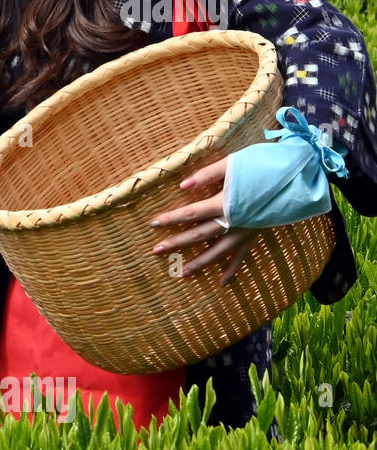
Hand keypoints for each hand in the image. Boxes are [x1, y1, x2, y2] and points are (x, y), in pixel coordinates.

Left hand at [149, 156, 257, 285]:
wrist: (296, 179)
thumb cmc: (263, 168)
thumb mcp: (234, 165)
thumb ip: (207, 175)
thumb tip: (182, 185)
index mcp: (226, 204)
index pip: (191, 213)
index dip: (171, 218)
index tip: (152, 224)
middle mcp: (233, 222)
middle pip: (199, 235)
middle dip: (176, 243)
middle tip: (155, 251)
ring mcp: (244, 232)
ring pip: (218, 251)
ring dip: (199, 263)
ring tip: (182, 273)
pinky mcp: (254, 236)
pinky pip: (241, 257)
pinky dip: (231, 270)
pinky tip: (221, 283)